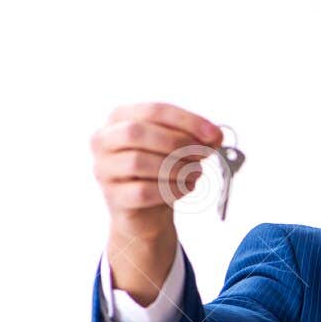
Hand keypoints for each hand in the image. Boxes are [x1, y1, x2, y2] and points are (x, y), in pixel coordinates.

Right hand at [92, 101, 222, 239]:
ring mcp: (104, 169)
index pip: (153, 110)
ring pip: (138, 162)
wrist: (147, 211)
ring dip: (176, 169)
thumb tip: (215, 134)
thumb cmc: (162, 170)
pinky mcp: (113, 196)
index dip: (186, 121)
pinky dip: (170, 190)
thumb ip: (199, 138)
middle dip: (177, 143)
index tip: (213, 135)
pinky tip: (183, 189)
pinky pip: (142, 191)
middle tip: (202, 156)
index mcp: (121, 118)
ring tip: (195, 174)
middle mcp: (104, 140)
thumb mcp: (183, 149)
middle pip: (137, 132)